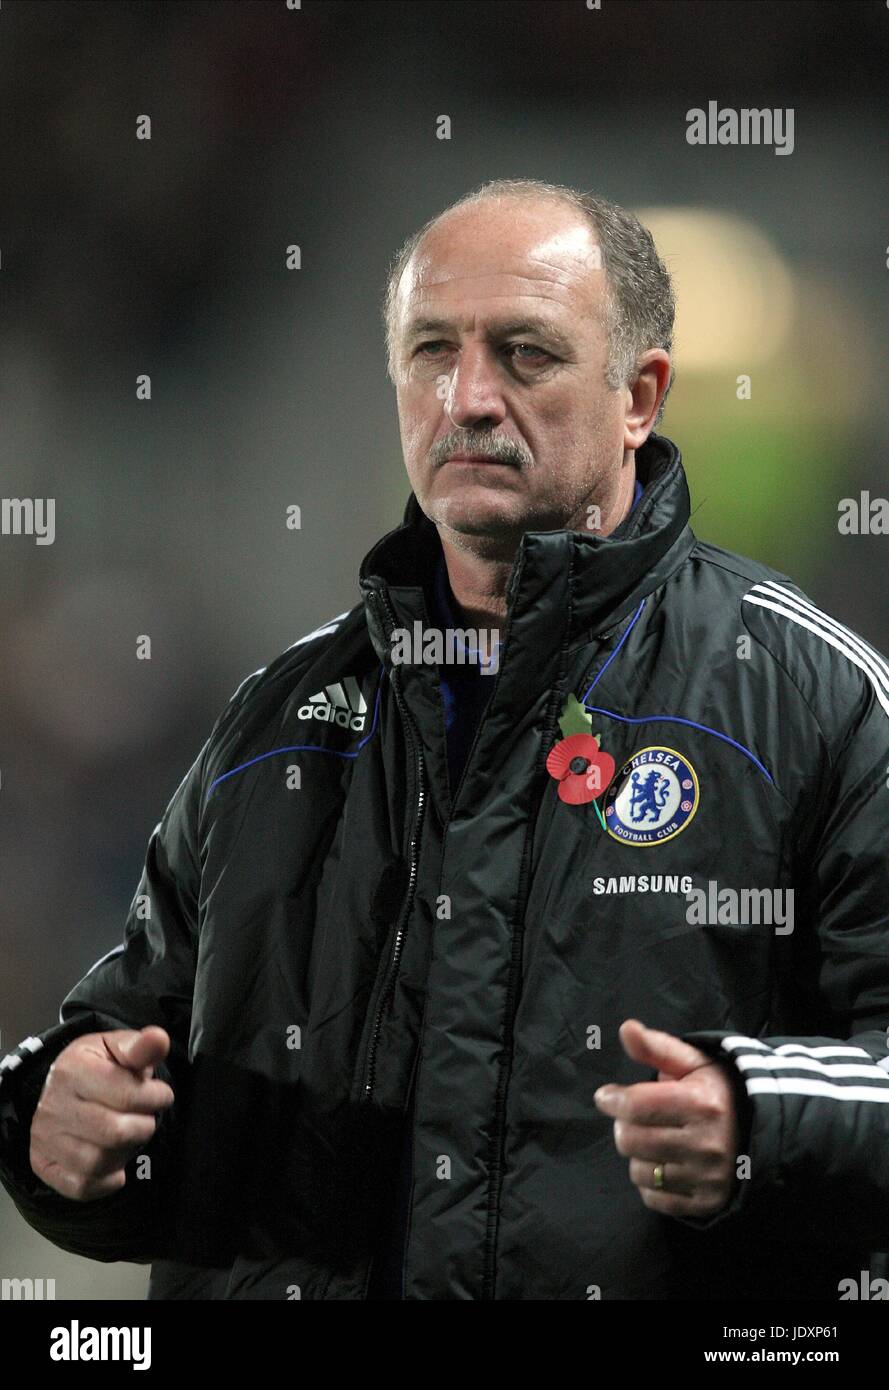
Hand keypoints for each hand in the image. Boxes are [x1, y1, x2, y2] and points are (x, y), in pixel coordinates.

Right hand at [29, 1026, 173, 1201]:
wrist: (66, 1088)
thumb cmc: (102, 1067)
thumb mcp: (120, 1048)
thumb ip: (141, 1047)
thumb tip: (158, 1039)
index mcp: (72, 1069)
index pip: (126, 1094)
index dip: (156, 1097)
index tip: (160, 1095)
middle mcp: (52, 1105)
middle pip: (115, 1132)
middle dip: (143, 1126)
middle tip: (144, 1117)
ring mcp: (44, 1138)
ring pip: (99, 1162)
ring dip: (125, 1152)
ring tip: (128, 1134)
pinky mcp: (43, 1164)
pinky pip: (82, 1186)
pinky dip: (106, 1179)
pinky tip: (113, 1160)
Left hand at [593, 1018, 738, 1217]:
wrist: (765, 1130)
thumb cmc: (720, 1092)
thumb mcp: (694, 1063)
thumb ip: (656, 1047)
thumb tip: (626, 1028)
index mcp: (701, 1103)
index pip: (635, 1105)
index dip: (612, 1099)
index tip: (607, 1096)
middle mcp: (706, 1144)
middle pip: (630, 1140)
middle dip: (625, 1125)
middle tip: (636, 1118)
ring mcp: (707, 1178)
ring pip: (638, 1172)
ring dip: (638, 1155)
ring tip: (655, 1139)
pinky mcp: (707, 1203)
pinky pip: (654, 1198)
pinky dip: (651, 1183)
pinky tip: (666, 1163)